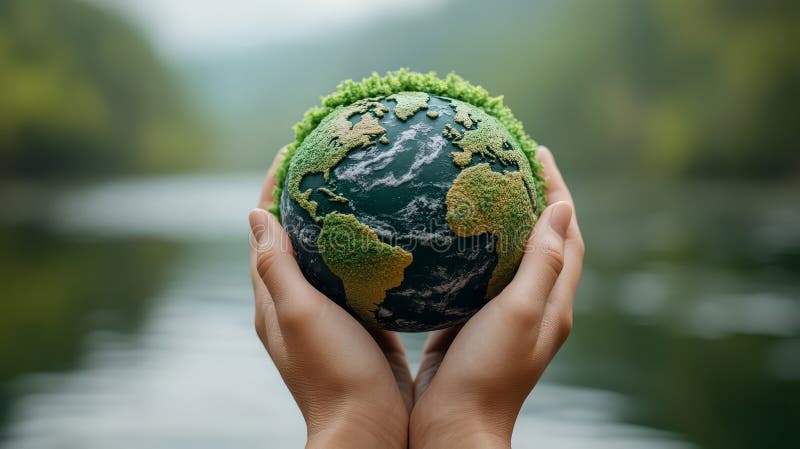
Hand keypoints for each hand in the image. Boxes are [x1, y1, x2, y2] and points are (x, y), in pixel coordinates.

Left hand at [248, 148, 411, 448]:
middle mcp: (295, 302)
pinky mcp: (358, 320)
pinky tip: (391, 231)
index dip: (273, 187)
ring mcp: (327, 312)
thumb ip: (277, 268)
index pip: (265, 229)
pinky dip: (364, 247)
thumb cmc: (333, 372)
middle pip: (292, 236)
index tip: (293, 148)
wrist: (371, 426)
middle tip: (331, 158)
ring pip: (326, 253)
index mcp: (273, 298)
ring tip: (361, 183)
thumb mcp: (299, 315)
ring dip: (336, 218)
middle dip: (305, 195)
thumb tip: (255, 213)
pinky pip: (356, 273)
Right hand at [409, 146, 584, 448]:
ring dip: (506, 218)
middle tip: (510, 160)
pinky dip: (476, 245)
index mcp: (555, 301)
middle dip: (535, 197)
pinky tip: (450, 233)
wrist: (453, 424)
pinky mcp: (475, 321)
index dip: (558, 190)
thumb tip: (563, 208)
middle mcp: (537, 305)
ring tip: (482, 185)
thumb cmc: (487, 372)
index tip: (538, 151)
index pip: (568, 233)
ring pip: (513, 254)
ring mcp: (506, 314)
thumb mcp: (519, 314)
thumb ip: (543, 265)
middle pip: (546, 239)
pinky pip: (482, 272)